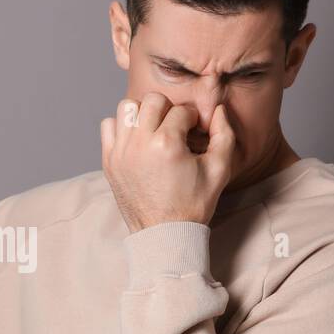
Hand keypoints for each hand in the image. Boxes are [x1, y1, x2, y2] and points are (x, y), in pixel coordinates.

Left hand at [100, 93, 236, 232]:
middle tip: (176, 129)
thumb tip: (219, 110)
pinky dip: (122, 127)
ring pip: (127, 107)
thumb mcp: (220, 169)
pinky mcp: (109, 161)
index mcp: (167, 144)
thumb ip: (224, 134)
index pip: (182, 110)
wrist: (165, 234)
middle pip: (153, 100)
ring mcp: (120, 152)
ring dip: (143, 113)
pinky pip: (108, 126)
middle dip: (169, 110)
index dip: (194, 119)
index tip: (196, 132)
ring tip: (155, 130)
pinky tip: (137, 141)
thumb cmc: (193, 204)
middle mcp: (139, 144)